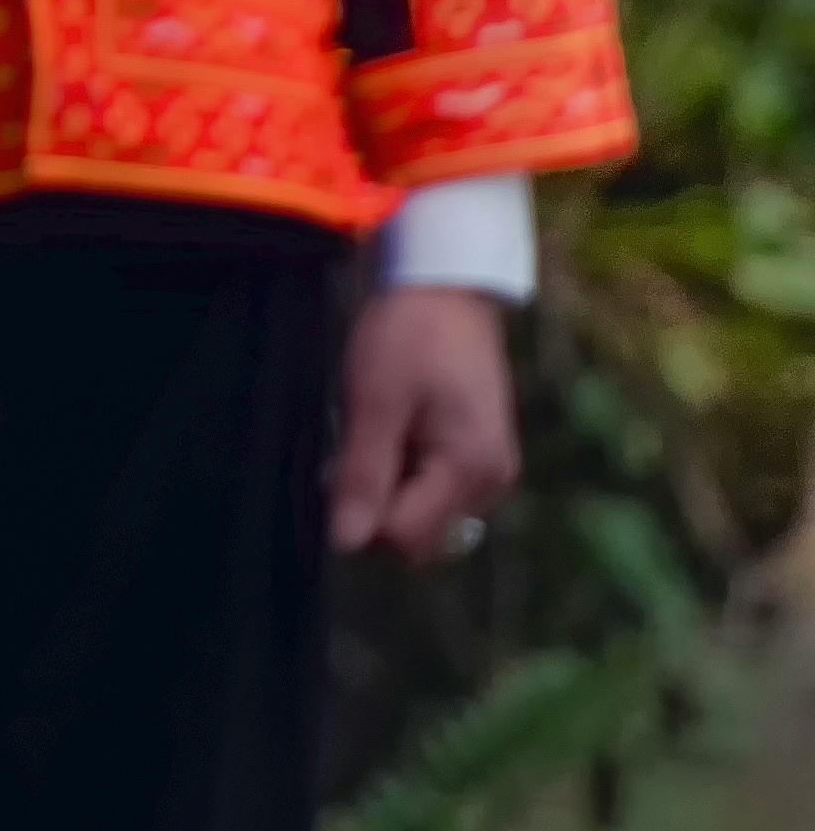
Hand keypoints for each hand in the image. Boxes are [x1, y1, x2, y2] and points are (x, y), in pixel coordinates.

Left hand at [331, 283, 521, 561]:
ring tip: (378, 434)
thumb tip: (345, 544)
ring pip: (426, 519)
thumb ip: (363, 475)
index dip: (361, 513)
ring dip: (390, 492)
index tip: (339, 465)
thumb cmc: (409, 334)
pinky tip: (394, 434)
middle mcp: (491, 483)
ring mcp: (491, 472)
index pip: (406, 537)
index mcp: (470, 469)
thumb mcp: (374, 401)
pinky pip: (437, 494)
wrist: (448, 285)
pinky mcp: (482, 458)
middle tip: (357, 447)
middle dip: (377, 507)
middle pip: (419, 539)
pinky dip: (407, 477)